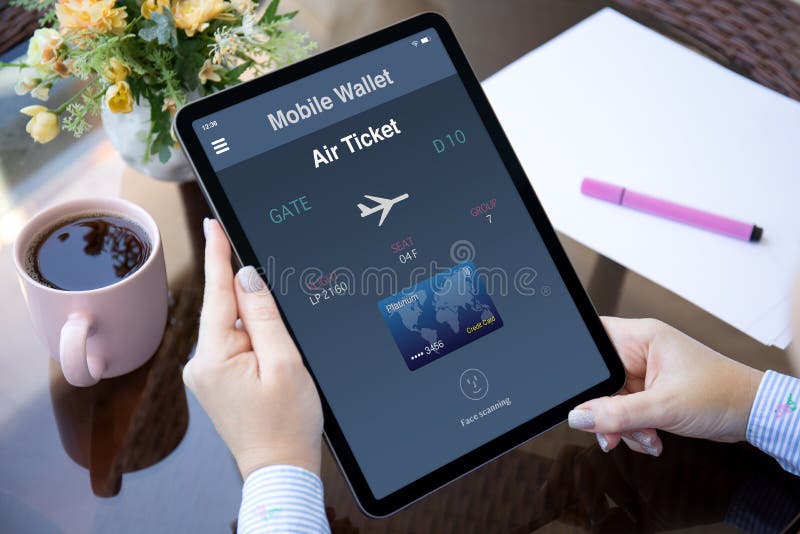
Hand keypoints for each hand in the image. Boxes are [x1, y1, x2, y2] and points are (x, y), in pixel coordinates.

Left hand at [183, 219, 322, 478]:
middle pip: (229, 311)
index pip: (217, 293)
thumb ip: (264, 315)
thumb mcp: (285, 362)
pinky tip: (273, 364)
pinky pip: (236, 346)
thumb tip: (247, 278)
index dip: (218, 255)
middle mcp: (201, 364)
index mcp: (214, 357)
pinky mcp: (216, 381)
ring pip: (236, 330)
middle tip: (281, 342)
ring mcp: (206, 374)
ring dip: (260, 333)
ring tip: (282, 369)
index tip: (212, 224)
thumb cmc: (287, 423)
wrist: (280, 467)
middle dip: (257, 310)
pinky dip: (255, 344)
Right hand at [568, 317, 762, 455]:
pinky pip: (624, 412)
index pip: (592, 340)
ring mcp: (644, 374)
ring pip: (610, 401)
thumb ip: (617, 414)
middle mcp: (639, 352)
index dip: (582, 366)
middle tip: (613, 431)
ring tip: (645, 436)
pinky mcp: (649, 393)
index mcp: (641, 337)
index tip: (579, 396)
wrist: (753, 415)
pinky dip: (633, 429)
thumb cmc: (722, 394)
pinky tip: (651, 437)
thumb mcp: (663, 407)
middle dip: (606, 410)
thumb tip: (579, 416)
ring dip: (622, 425)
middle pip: (600, 379)